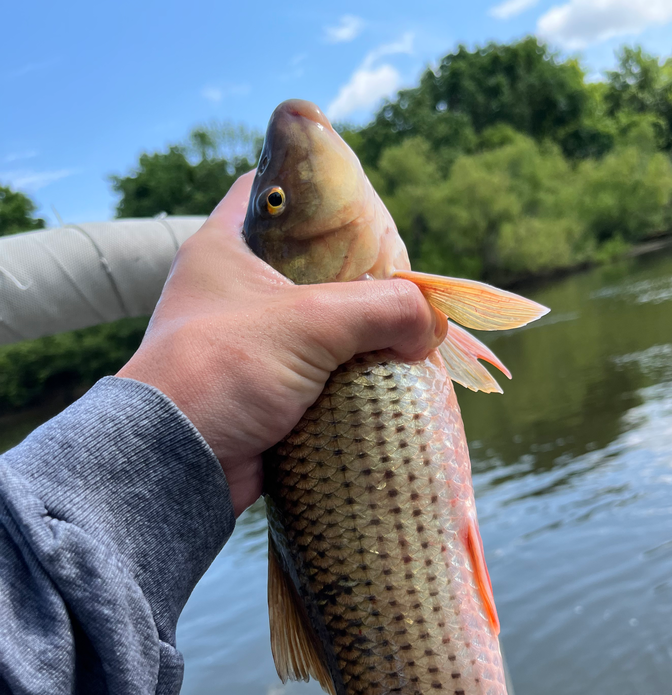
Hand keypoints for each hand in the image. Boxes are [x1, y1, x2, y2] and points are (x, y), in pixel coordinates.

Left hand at [117, 172, 447, 515]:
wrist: (176, 465)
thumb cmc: (225, 372)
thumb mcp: (311, 324)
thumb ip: (382, 310)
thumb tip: (431, 324)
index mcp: (223, 247)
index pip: (271, 191)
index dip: (317, 190)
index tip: (362, 206)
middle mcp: (232, 290)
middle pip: (309, 263)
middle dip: (358, 275)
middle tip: (397, 282)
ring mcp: (247, 343)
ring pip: (319, 323)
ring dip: (359, 333)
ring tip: (402, 333)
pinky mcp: (263, 390)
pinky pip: (318, 371)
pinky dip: (349, 375)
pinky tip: (384, 378)